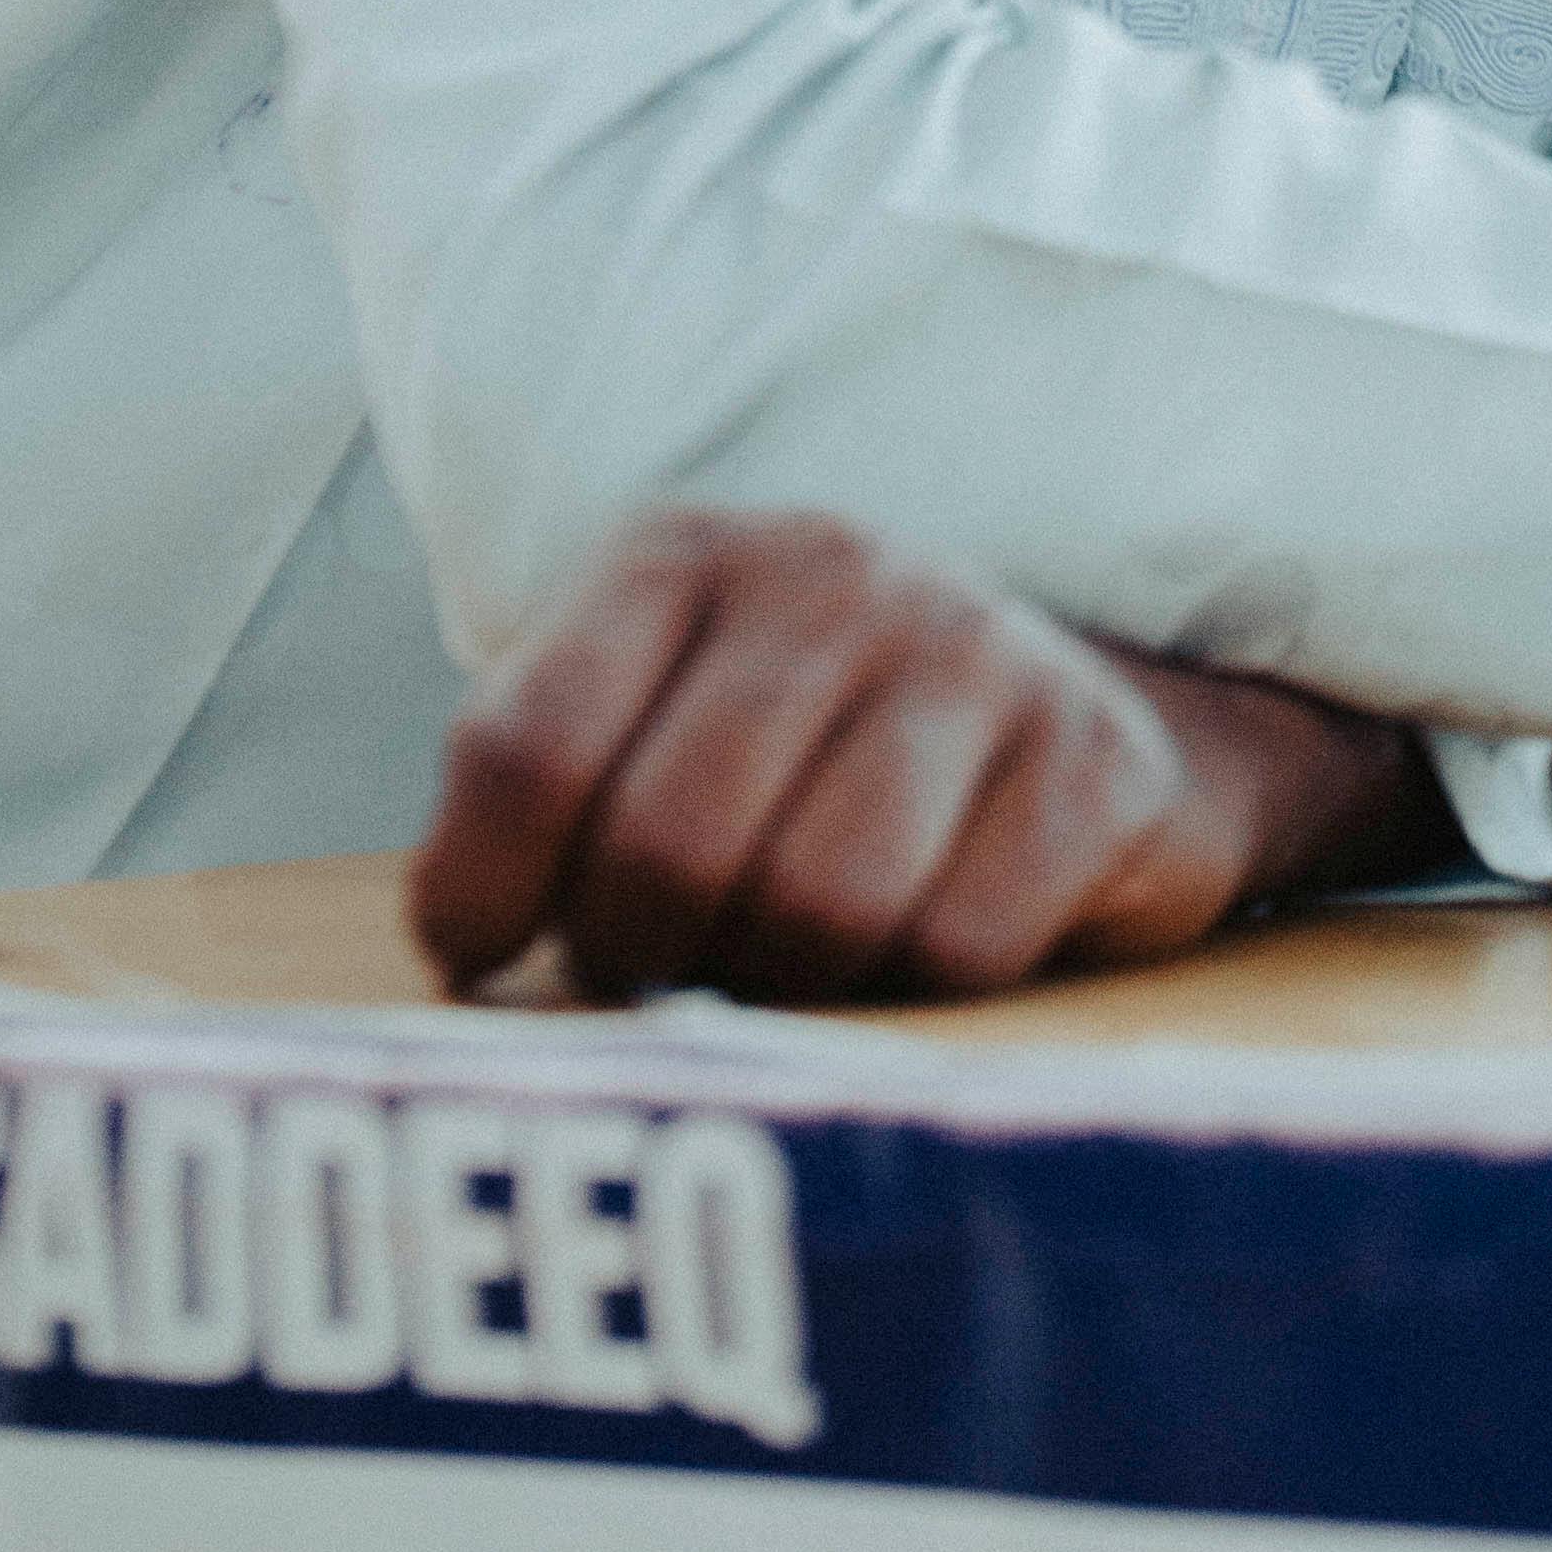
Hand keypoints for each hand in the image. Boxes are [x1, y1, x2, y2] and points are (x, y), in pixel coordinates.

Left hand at [409, 508, 1442, 1003]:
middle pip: (667, 845)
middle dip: (646, 958)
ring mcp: (972, 648)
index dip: (482, 889)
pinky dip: (917, 995)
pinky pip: (960, 946)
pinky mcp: (1090, 755)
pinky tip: (914, 950)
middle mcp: (829, 571)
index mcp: (683, 556)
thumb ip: (541, 801)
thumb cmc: (803, 754)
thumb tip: (461, 961)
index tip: (488, 954)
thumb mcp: (649, 720)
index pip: (528, 743)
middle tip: (670, 971)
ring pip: (818, 902)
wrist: (1067, 712)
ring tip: (786, 962)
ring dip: (785, 984)